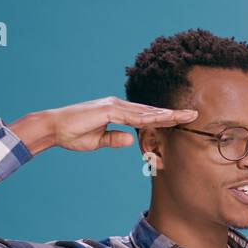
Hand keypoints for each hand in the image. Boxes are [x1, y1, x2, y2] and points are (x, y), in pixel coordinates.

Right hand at [9, 97, 197, 154]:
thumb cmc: (73, 134)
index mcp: (117, 112)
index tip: (181, 120)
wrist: (54, 128)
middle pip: (151, 111)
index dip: (164, 118)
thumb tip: (131, 140)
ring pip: (145, 111)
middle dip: (172, 113)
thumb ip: (114, 139)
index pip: (146, 116)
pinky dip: (147, 117)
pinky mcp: (107, 110)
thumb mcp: (98, 141)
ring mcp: (113, 106)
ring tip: (184, 116)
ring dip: (165, 114)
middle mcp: (118, 106)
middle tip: (193, 114)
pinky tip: (161, 119)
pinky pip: (131, 115)